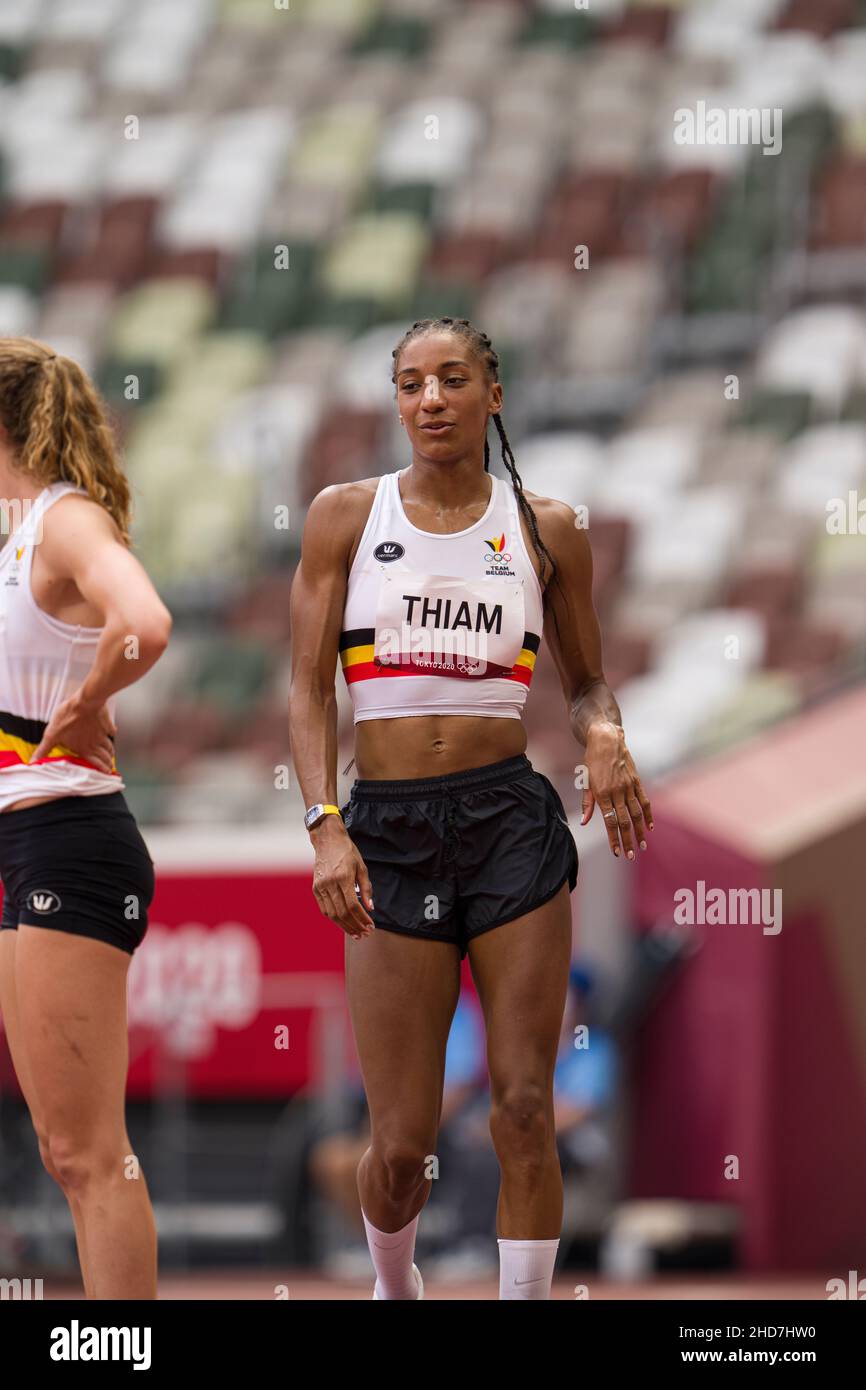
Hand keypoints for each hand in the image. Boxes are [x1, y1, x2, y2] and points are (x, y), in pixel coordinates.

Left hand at [29, 693, 115, 772]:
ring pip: (109, 746)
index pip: (95, 763)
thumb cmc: (68, 716)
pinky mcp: (106, 723)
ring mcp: (101, 733)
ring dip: (110, 751)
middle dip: (107, 763)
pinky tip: (113, 731)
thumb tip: (34, 761)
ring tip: (111, 754)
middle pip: (105, 757)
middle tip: (109, 768)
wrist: (85, 701)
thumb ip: (44, 749)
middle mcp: (95, 743)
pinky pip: (111, 729)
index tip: (105, 773)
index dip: (100, 769)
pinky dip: (112, 732)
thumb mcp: (52, 734)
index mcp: (83, 748)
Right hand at [311, 819, 374, 940]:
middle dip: (355, 926)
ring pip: (332, 914)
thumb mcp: (362, 868)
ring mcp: (320, 886)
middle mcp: (329, 883)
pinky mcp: (315, 888)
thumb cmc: (347, 852)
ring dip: (344, 926)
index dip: (362, 919)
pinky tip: (343, 924)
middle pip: (342, 913)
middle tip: (364, 934)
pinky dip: (334, 919)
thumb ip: (366, 889)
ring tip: (355, 933)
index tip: (370, 926)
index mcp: (343, 877)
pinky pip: (324, 909)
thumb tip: (370, 908)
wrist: (328, 840)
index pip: (353, 905)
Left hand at [581, 722, 652, 859]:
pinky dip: (648, 814)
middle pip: (625, 821)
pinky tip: (650, 826)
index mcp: (602, 793)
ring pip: (636, 814)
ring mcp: (628, 786)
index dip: (614, 839)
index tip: (617, 852)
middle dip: (628, 840)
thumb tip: (585, 822)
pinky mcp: (636, 781)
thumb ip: (587, 803)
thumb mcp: (586, 781)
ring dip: (640, 831)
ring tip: (643, 845)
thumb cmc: (592, 760)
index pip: (610, 822)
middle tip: (631, 855)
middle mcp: (617, 791)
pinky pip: (644, 801)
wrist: (606, 739)